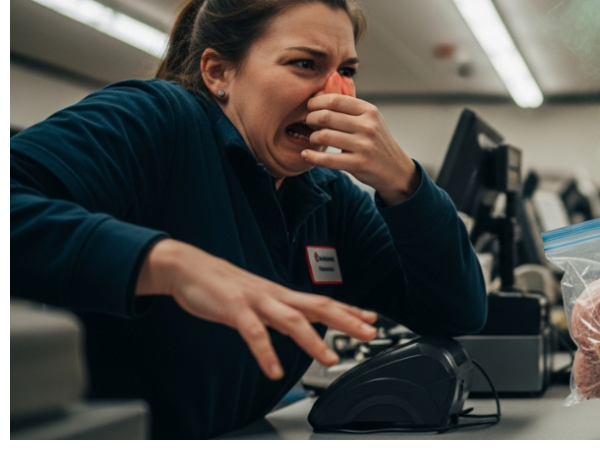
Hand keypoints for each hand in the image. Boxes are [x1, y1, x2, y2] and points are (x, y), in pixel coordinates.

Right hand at [136, 239, 378, 379]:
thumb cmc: (224, 286)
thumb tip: (301, 327)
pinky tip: (274, 370)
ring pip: (291, 321)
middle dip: (347, 320)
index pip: (324, 303)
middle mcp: (275, 296)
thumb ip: (280, 314)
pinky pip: (253, 333)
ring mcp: (256, 301)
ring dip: (313, 341)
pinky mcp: (234, 309)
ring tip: (329, 359)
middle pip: (318, 307)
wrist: (188, 267)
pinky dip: (266, 353)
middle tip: (369, 333)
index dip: (350, 311)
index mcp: (282, 295)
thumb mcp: (259, 301)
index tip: (373, 319)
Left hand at [300, 94, 419, 205]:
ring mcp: (364, 145)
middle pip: (326, 117)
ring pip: (324, 136)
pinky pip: (327, 159)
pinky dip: (312, 156)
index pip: (335, 100)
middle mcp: (368, 126)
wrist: (396, 169)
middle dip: (311, 119)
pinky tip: (306, 155)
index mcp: (369, 111)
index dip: (316, 102)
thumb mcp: (370, 118)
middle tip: (308, 123)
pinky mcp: (359, 164)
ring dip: (312, 137)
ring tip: (313, 139)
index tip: (310, 107)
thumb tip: (332, 78)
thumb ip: (351, 103)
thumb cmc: (377, 141)